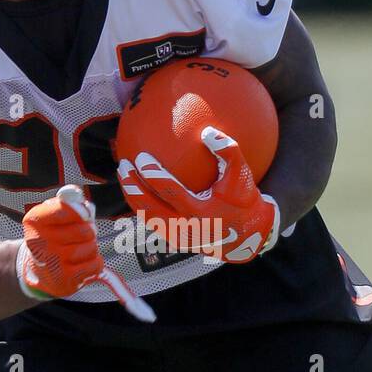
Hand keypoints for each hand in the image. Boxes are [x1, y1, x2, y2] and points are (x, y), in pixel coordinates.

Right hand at [17, 189, 104, 299]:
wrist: (39, 271)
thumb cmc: (51, 237)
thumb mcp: (50, 216)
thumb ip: (68, 205)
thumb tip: (86, 207)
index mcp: (34, 221)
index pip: (64, 209)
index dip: (80, 211)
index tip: (84, 215)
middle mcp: (40, 242)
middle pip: (83, 231)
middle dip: (89, 231)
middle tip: (85, 233)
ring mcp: (52, 263)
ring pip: (90, 248)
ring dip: (91, 247)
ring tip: (82, 248)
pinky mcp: (65, 279)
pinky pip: (95, 265)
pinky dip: (95, 262)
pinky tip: (84, 262)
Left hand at [117, 126, 281, 264]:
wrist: (248, 236)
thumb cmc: (244, 201)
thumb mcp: (242, 175)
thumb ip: (228, 151)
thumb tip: (207, 131)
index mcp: (201, 213)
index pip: (171, 193)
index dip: (154, 176)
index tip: (140, 157)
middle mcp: (187, 229)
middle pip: (151, 208)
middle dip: (133, 187)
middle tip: (123, 166)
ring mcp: (178, 237)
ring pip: (147, 217)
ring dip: (132, 197)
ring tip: (123, 176)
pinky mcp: (175, 241)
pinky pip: (152, 222)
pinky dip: (141, 206)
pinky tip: (134, 188)